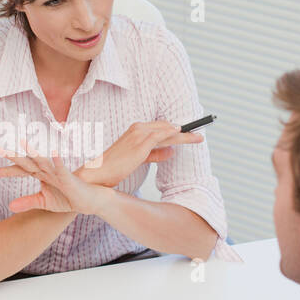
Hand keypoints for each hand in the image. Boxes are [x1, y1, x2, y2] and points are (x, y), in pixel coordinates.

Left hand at [0, 144, 112, 214]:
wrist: (89, 200)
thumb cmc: (67, 198)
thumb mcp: (44, 202)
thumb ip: (28, 202)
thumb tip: (10, 206)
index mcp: (41, 175)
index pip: (21, 171)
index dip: (7, 171)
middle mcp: (47, 171)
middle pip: (28, 162)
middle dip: (15, 156)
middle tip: (0, 149)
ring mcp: (58, 173)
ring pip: (43, 161)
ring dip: (34, 153)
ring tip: (23, 142)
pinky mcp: (69, 178)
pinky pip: (62, 168)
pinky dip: (57, 161)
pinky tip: (53, 153)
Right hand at [81, 121, 203, 188]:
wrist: (100, 172)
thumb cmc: (116, 166)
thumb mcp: (139, 158)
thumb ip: (156, 153)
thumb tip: (172, 151)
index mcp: (136, 130)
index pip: (161, 128)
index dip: (176, 130)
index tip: (189, 132)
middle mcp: (138, 129)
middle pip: (166, 127)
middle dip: (184, 131)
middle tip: (199, 135)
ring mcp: (138, 134)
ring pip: (166, 131)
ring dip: (183, 134)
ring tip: (197, 137)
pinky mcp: (140, 143)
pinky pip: (160, 135)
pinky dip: (172, 134)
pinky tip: (181, 134)